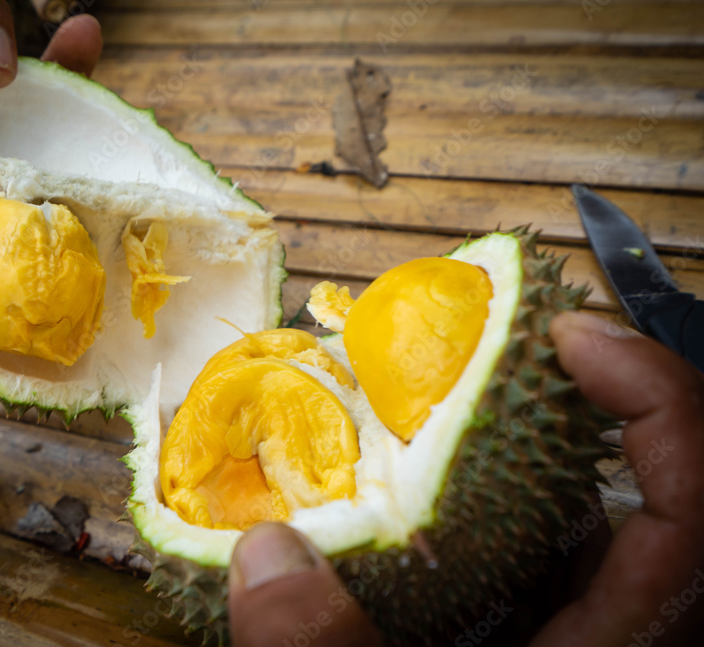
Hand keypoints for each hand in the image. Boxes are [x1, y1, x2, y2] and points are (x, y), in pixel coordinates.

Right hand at [228, 311, 703, 645]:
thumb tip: (265, 557)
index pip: (698, 506)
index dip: (657, 398)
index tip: (571, 337)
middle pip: (653, 505)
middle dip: (574, 417)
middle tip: (490, 366)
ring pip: (589, 548)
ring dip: (520, 480)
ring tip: (433, 439)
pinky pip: (545, 587)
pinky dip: (492, 543)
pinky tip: (419, 538)